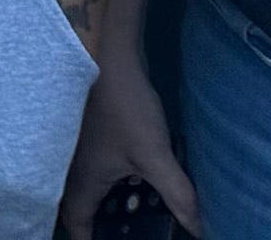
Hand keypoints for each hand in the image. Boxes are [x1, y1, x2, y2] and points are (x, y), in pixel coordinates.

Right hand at [59, 52, 201, 235]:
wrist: (104, 50)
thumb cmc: (123, 106)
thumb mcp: (154, 154)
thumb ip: (178, 195)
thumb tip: (200, 229)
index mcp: (81, 179)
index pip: (76, 222)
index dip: (86, 239)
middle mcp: (69, 164)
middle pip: (76, 203)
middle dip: (95, 220)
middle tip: (118, 229)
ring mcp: (73, 143)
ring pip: (82, 181)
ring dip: (102, 196)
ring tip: (128, 206)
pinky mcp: (83, 126)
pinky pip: (90, 162)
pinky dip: (106, 174)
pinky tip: (128, 170)